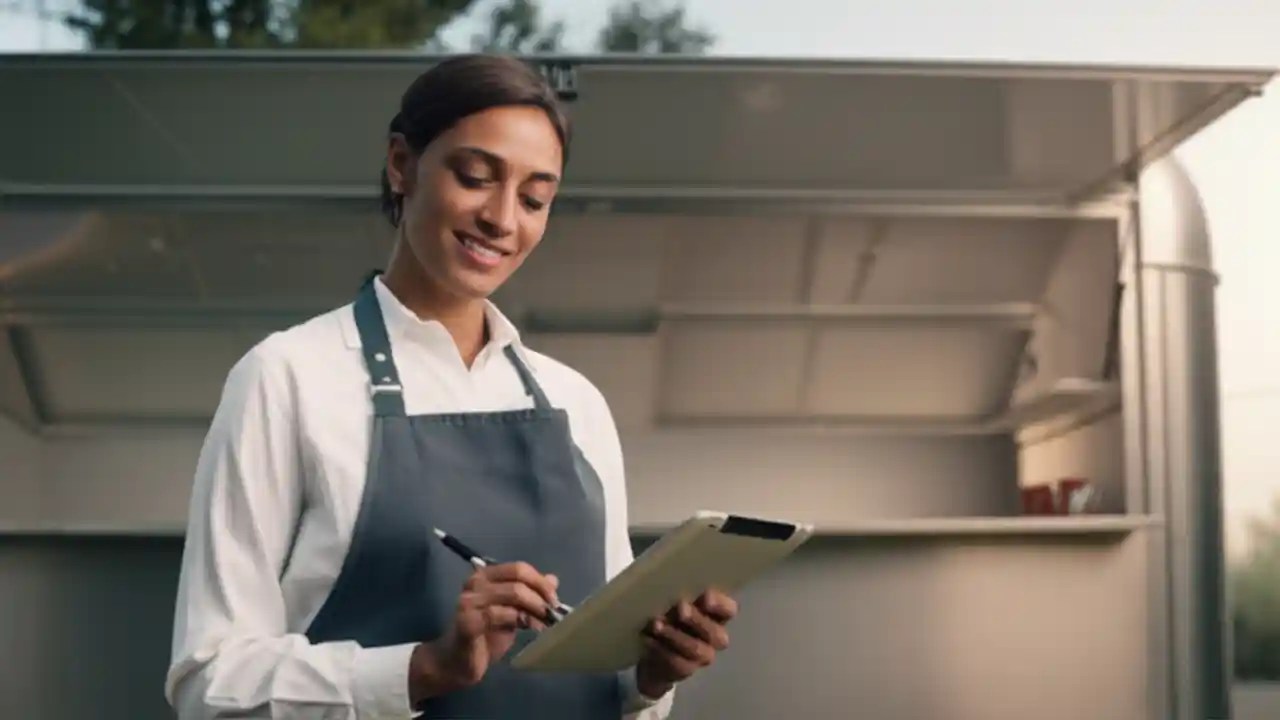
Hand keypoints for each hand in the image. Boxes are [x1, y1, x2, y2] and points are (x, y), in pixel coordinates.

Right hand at [409, 562, 558, 702]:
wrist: (456, 662)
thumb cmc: (485, 636)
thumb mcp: (512, 612)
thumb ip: (528, 596)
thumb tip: (553, 579)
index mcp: (485, 576)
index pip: (519, 568)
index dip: (540, 582)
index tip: (554, 599)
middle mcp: (475, 583)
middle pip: (518, 578)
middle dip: (541, 595)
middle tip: (552, 612)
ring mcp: (469, 601)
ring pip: (513, 593)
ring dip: (535, 608)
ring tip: (544, 623)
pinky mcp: (467, 621)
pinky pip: (500, 614)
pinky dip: (521, 619)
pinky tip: (530, 628)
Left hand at [635, 589, 737, 698]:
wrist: (651, 648)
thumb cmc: (668, 614)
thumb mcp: (674, 600)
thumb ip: (681, 593)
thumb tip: (673, 586)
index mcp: (717, 614)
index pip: (729, 610)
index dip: (721, 604)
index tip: (706, 597)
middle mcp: (716, 636)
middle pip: (716, 633)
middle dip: (697, 619)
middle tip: (680, 608)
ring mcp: (703, 655)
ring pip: (696, 649)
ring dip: (675, 636)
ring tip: (656, 625)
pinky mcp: (686, 669)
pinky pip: (678, 663)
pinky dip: (662, 650)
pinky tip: (649, 640)